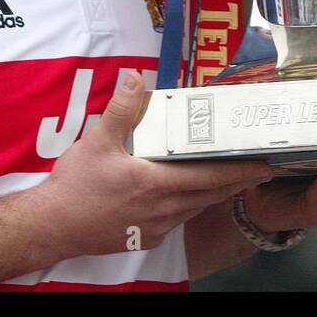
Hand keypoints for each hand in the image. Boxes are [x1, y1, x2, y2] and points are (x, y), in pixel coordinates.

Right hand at [36, 71, 272, 255]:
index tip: (263, 167)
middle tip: (257, 172)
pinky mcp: (144, 238)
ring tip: (228, 181)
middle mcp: (163, 210)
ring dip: (213, 195)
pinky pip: (176, 222)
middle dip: (236, 183)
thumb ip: (122, 109)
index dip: (240, 172)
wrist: (52, 227)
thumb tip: (134, 77)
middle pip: (210, 195)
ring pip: (195, 209)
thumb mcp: (97, 140)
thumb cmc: (75, 186)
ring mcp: (155, 227)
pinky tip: (186, 198)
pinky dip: (189, 208)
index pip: (210, 177)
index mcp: (156, 184)